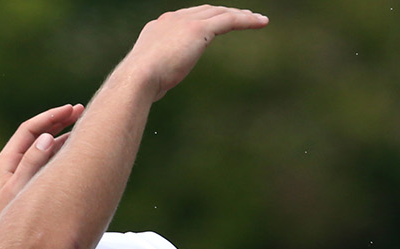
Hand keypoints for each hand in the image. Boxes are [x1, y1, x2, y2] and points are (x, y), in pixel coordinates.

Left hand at [0, 104, 83, 243]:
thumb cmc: (0, 222)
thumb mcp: (18, 190)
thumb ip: (32, 164)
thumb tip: (47, 137)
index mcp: (6, 161)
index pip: (30, 130)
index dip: (51, 117)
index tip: (70, 110)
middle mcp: (12, 166)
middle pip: (37, 136)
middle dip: (58, 122)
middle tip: (80, 111)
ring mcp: (20, 177)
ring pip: (43, 151)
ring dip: (61, 139)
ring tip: (82, 130)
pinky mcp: (27, 189)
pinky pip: (45, 167)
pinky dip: (59, 157)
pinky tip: (73, 156)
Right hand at [119, 6, 268, 101]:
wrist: (137, 78)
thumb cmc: (139, 85)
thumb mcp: (149, 77)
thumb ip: (158, 74)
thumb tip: (159, 86)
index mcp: (159, 27)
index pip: (185, 18)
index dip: (203, 19)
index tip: (215, 24)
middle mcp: (172, 19)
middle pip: (205, 10)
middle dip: (224, 12)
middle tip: (241, 16)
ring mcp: (185, 22)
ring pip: (220, 12)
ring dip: (240, 14)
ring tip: (258, 19)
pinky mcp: (199, 29)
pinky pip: (229, 20)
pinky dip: (247, 20)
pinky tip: (262, 22)